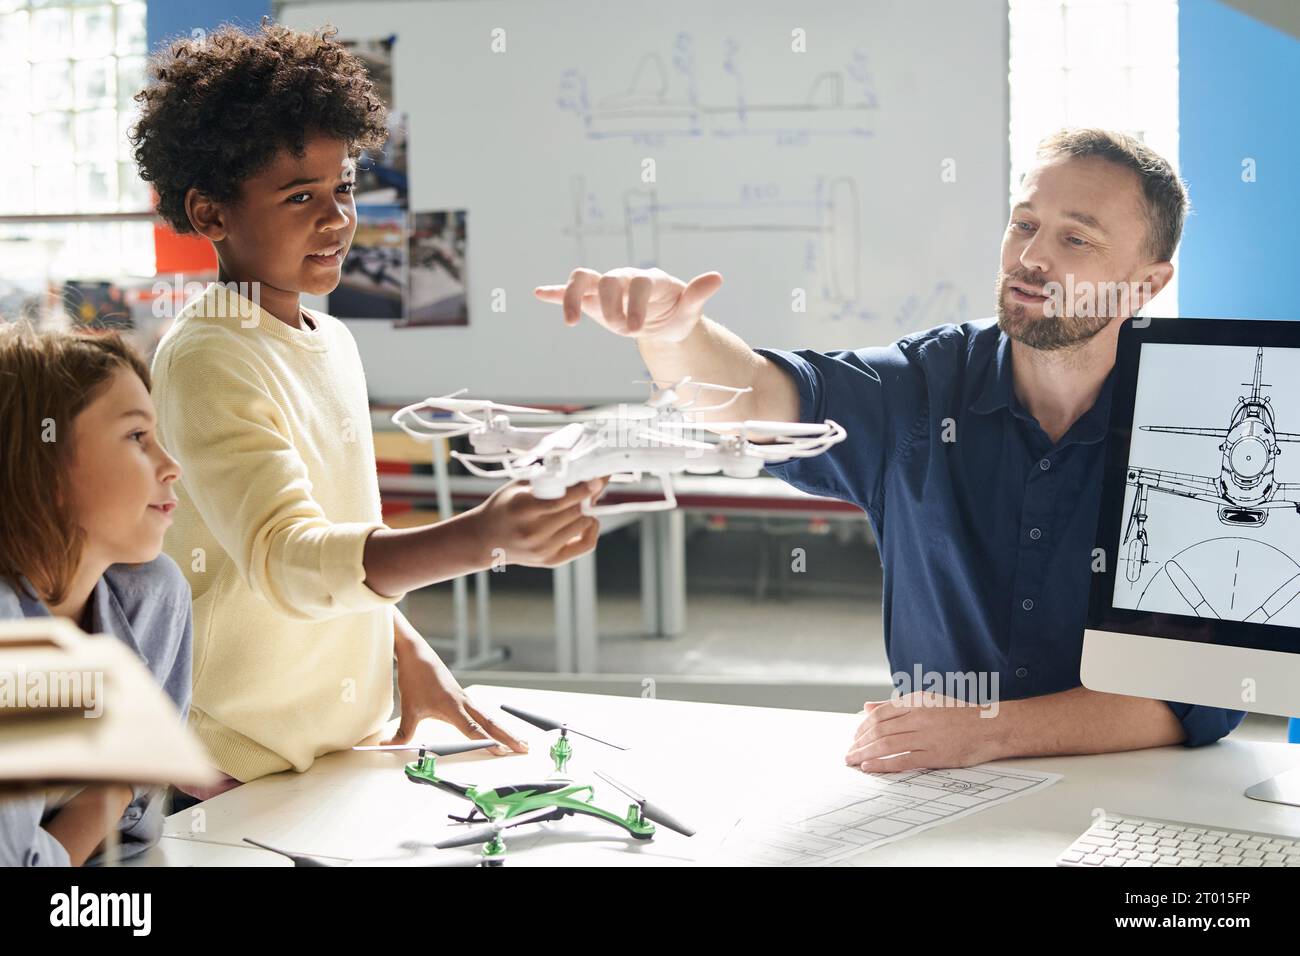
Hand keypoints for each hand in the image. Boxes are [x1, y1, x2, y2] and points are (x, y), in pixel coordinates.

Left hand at [383, 647, 527, 756]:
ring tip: (520, 742)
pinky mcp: (463, 696)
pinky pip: (483, 712)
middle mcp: (464, 703)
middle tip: (524, 748)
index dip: (487, 741)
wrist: (417, 654)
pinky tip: (499, 729)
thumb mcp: (408, 708)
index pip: (473, 729)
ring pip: (489, 717)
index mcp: (452, 707)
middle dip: (508, 737)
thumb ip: (402, 732)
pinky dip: (494, 722)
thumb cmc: (414, 679)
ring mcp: (465, 698)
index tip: (502, 751)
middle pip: (491, 723)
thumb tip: (387, 746)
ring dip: (505, 730)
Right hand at [467, 477, 607, 568]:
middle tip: (592, 485)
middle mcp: (533, 532)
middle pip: (575, 512)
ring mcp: (543, 549)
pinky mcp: (551, 560)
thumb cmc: (503, 508)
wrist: (485, 539)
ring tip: (581, 502)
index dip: (582, 490)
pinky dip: (591, 529)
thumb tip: (581, 476)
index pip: (560, 501)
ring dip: (587, 511)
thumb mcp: (518, 486)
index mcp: (523, 509)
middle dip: (587, 497)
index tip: (596, 480)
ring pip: (583, 525)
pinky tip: (586, 520)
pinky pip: (585, 544)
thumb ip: (546, 480)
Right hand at [534, 267, 722, 342]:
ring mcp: (606, 288)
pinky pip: (571, 291)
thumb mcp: (689, 310)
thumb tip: (717, 277)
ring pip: (584, 279)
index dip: (634, 305)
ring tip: (571, 321)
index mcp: (648, 279)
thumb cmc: (675, 313)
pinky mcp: (592, 300)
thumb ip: (697, 295)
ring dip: (574, 297)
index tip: (635, 330)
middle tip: (622, 330)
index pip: (636, 283)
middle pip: (608, 280)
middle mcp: (624, 278)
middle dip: (611, 307)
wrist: (663, 320)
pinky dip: (556, 293)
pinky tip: (541, 293)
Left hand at [843, 691, 1003, 772]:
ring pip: (886, 744)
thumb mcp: (927, 701)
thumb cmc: (960, 714)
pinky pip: (903, 760)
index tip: (854, 737)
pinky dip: (883, 764)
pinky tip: (870, 767)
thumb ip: (895, 705)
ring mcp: (927, 736)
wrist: (991, 727)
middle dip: (859, 742)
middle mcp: (919, 717)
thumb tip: (867, 707)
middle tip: (849, 752)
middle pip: (879, 729)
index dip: (862, 726)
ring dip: (865, 753)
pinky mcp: (935, 755)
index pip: (880, 714)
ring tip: (852, 760)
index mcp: (916, 702)